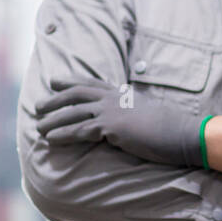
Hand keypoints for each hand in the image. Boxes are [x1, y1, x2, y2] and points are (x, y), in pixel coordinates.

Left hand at [35, 81, 204, 166]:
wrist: (184, 134)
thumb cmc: (173, 128)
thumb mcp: (150, 114)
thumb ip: (135, 113)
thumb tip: (130, 120)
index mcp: (124, 93)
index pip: (93, 83)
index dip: (71, 82)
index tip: (55, 81)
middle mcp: (115, 98)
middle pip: (76, 94)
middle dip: (55, 99)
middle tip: (38, 105)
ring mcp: (112, 111)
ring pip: (73, 113)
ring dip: (52, 120)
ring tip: (38, 127)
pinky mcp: (111, 127)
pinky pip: (80, 131)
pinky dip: (62, 134)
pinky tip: (50, 139)